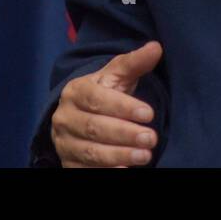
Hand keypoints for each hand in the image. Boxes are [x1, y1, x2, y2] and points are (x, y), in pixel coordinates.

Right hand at [51, 41, 163, 167]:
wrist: (80, 116)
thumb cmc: (105, 93)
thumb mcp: (117, 76)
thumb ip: (134, 63)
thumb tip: (156, 47)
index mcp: (75, 91)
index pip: (97, 99)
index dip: (123, 107)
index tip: (149, 114)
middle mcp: (64, 117)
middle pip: (94, 127)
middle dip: (125, 134)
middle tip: (151, 138)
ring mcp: (64, 143)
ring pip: (91, 152)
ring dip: (119, 155)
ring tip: (145, 156)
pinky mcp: (68, 164)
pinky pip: (86, 171)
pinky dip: (106, 171)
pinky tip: (126, 170)